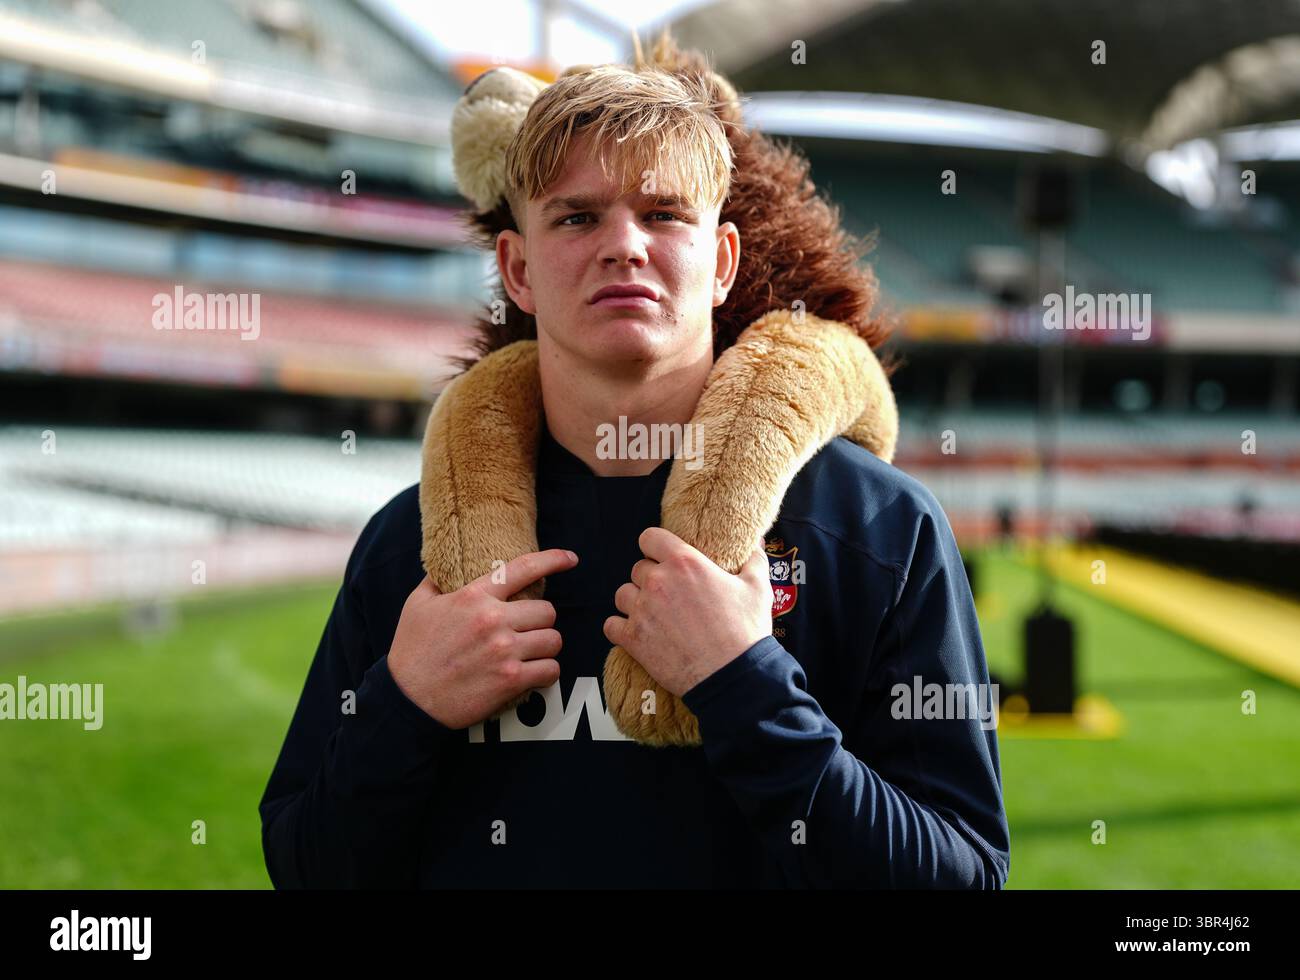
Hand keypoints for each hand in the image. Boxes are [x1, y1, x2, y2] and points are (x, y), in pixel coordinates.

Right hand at [387, 549, 578, 728]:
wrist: (408, 699)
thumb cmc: (411, 650)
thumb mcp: (417, 605)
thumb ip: (436, 581)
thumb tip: (444, 566)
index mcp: (474, 596)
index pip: (524, 568)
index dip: (553, 559)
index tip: (570, 559)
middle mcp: (493, 619)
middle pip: (547, 611)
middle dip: (540, 621)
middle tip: (525, 632)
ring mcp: (504, 650)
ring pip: (554, 639)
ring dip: (545, 647)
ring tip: (530, 653)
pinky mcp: (511, 679)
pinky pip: (551, 670)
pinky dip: (546, 673)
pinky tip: (533, 674)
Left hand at [603, 527, 771, 697]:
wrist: (733, 676)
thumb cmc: (745, 632)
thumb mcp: (758, 589)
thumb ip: (754, 560)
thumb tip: (756, 543)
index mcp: (685, 563)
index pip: (650, 537)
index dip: (655, 545)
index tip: (662, 556)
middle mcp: (658, 581)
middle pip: (637, 568)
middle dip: (650, 578)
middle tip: (668, 593)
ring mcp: (642, 610)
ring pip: (622, 594)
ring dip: (634, 601)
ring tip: (652, 613)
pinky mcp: (633, 638)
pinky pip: (611, 625)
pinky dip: (620, 628)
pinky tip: (636, 632)